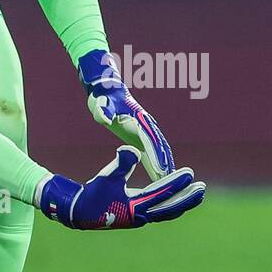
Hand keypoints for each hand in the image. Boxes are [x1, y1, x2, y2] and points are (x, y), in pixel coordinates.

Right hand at [36, 146, 204, 229]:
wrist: (80, 212)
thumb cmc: (93, 192)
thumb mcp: (107, 176)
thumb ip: (121, 163)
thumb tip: (132, 150)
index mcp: (134, 206)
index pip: (162, 193)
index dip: (177, 183)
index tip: (190, 172)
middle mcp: (141, 216)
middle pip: (171, 208)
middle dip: (188, 198)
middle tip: (203, 187)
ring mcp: (140, 219)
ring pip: (168, 212)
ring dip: (182, 202)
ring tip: (196, 192)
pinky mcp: (138, 218)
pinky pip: (161, 212)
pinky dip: (171, 205)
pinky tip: (178, 198)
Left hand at [77, 49, 174, 179]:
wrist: (108, 90)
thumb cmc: (104, 98)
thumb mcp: (101, 104)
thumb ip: (103, 112)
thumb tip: (104, 119)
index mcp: (139, 119)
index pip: (150, 139)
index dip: (156, 155)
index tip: (162, 169)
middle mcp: (146, 125)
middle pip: (159, 146)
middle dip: (165, 163)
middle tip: (169, 180)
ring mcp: (145, 130)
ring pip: (158, 150)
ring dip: (164, 164)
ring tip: (169, 181)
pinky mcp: (139, 136)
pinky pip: (150, 152)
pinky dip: (156, 163)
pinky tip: (158, 176)